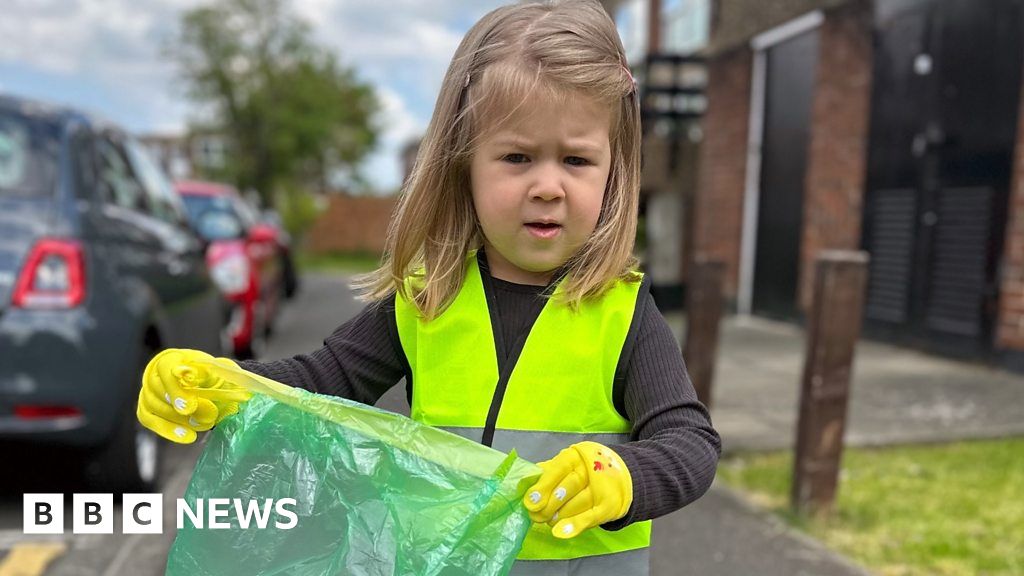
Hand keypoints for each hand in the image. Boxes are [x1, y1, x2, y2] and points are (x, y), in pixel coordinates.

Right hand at [136, 349, 252, 443]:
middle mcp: (154, 373)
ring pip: (154, 407)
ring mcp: (147, 391)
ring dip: (179, 420)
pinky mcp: (146, 408)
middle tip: (206, 419)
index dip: (176, 390)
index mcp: (171, 358)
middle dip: (181, 409)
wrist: (207, 383)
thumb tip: (219, 386)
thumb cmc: (211, 374)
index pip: (166, 370)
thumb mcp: (217, 370)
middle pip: (158, 391)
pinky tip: (187, 436)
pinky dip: (167, 430)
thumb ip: (216, 376)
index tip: (189, 408)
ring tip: (202, 426)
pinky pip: (149, 420)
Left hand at [522, 441, 632, 538]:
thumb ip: (547, 473)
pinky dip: (574, 525)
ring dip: (560, 515)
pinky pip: (591, 516)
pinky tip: (559, 532)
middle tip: (535, 515)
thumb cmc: (584, 471)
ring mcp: (604, 486)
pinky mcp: (610, 504)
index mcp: (578, 455)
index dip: (544, 485)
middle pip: (570, 485)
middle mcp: (593, 468)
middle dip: (550, 503)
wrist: (620, 477)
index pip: (559, 468)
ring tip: (547, 520)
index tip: (530, 501)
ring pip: (579, 502)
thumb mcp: (566, 466)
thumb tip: (524, 482)